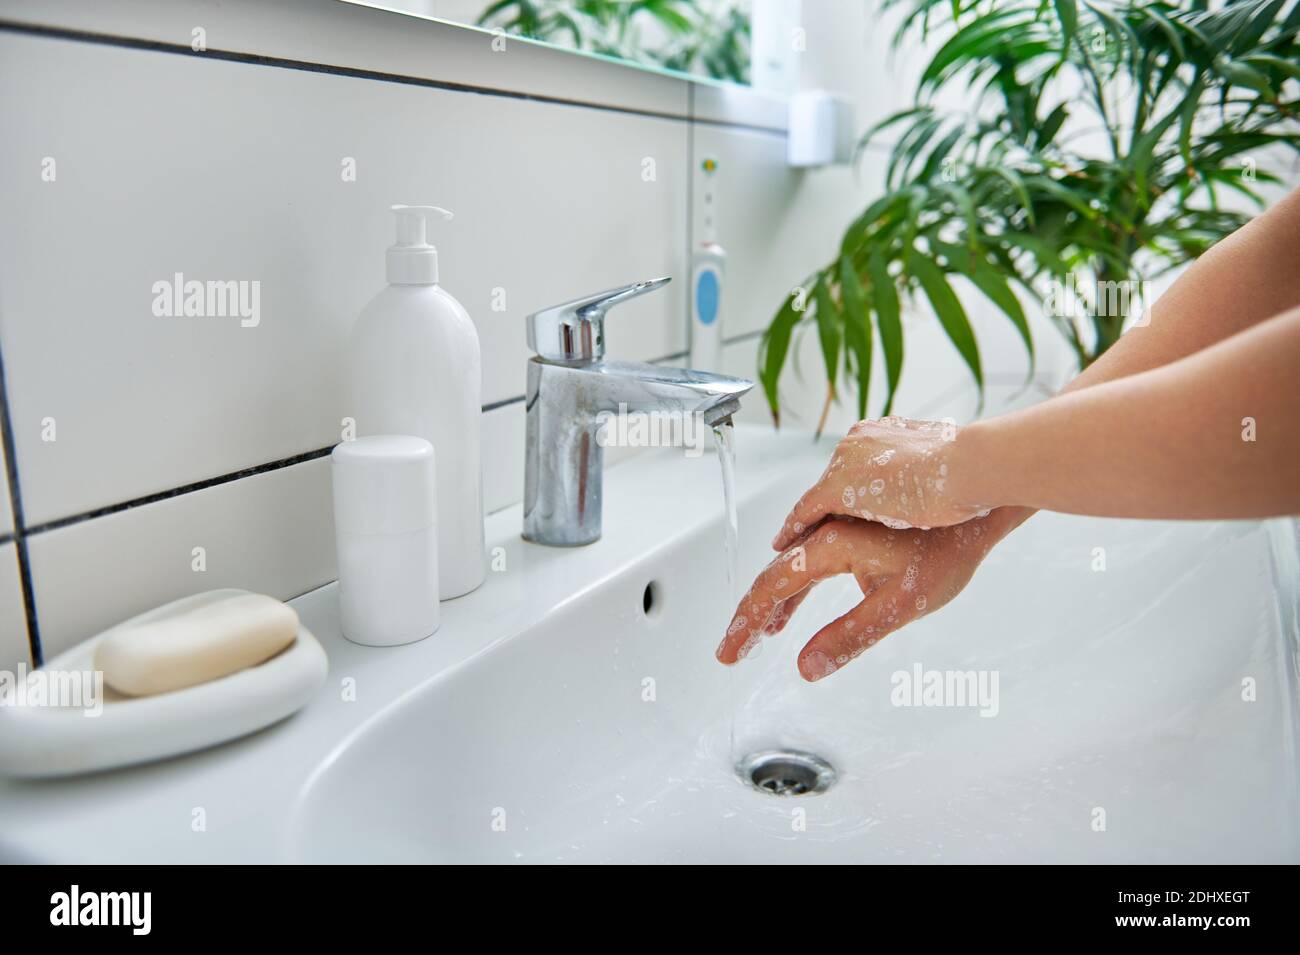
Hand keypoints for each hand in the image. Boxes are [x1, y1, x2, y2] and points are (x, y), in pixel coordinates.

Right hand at [719, 510, 1025, 681]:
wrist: (980, 489)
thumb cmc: (948, 549)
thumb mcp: (900, 605)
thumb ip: (849, 634)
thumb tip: (805, 669)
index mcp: (829, 542)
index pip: (773, 586)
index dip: (746, 621)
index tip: (728, 653)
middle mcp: (826, 516)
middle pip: (780, 568)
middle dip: (758, 610)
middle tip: (741, 646)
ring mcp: (841, 500)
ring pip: (801, 550)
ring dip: (786, 589)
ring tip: (775, 628)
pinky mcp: (860, 495)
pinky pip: (820, 531)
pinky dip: (809, 562)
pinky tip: (816, 583)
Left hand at [772, 416, 987, 550]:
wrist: (969, 466)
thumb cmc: (970, 470)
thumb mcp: (942, 468)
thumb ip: (925, 472)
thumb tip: (931, 484)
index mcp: (881, 433)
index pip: (854, 468)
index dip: (849, 492)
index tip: (844, 508)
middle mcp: (856, 441)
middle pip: (833, 482)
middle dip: (826, 509)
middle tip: (812, 533)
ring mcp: (845, 462)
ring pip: (818, 498)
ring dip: (807, 522)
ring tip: (793, 542)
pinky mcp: (839, 487)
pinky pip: (806, 511)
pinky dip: (793, 528)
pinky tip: (782, 545)